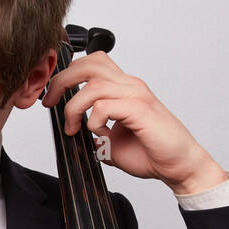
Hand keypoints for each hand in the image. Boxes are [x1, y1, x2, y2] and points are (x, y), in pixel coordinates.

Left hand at [40, 50, 228, 195]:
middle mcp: (130, 86)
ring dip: (74, 107)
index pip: (92, 63)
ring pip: (93, 84)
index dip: (67, 74)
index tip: (53, 97)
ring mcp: (136, 95)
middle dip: (62, 80)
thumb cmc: (151, 152)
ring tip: (74, 128)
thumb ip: (94, 130)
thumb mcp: (112, 141)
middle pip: (89, 63)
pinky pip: (104, 106)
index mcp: (124, 88)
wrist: (178, 166)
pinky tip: (100, 134)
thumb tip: (74, 130)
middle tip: (50, 102)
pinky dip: (94, 121)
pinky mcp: (140, 109)